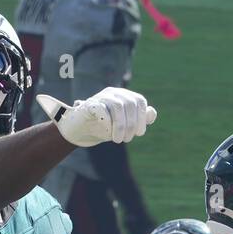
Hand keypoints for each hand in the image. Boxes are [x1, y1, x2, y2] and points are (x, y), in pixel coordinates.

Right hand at [36, 87, 155, 146]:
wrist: (80, 132)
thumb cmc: (104, 128)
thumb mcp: (124, 125)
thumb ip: (139, 119)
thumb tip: (152, 113)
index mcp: (123, 96)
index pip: (139, 101)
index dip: (142, 118)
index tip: (138, 133)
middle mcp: (113, 93)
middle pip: (130, 104)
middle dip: (131, 124)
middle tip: (127, 139)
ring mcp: (100, 97)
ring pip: (117, 106)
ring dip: (121, 125)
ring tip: (118, 140)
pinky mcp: (88, 105)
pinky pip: (101, 109)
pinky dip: (107, 123)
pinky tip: (107, 133)